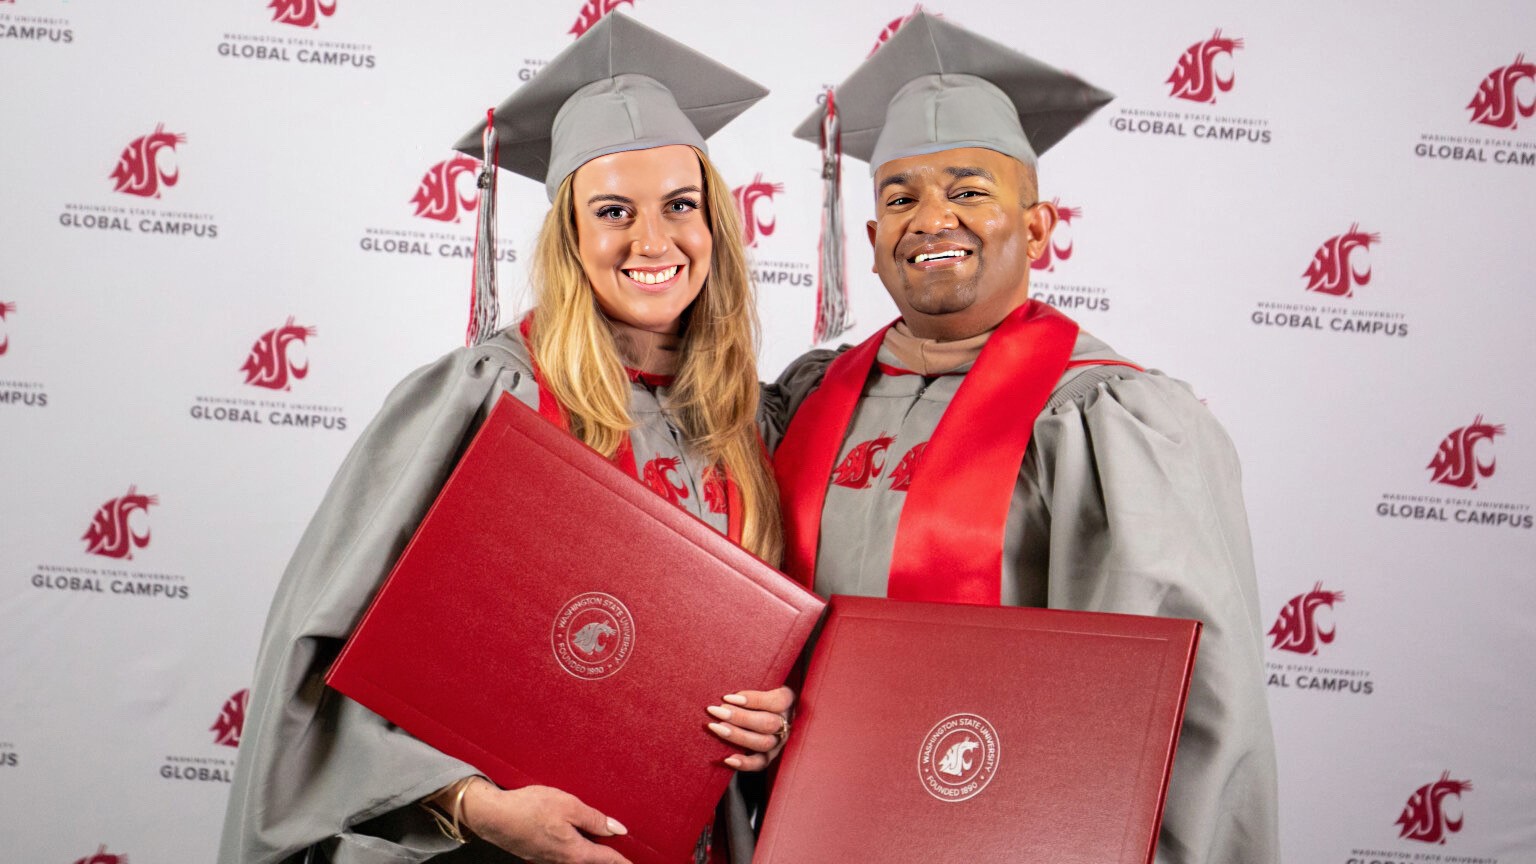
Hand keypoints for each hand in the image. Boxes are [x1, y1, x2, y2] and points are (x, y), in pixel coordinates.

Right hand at [461, 779, 632, 863]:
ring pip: (576, 858)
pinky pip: (562, 853)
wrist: (492, 816)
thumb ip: (594, 819)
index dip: (622, 861)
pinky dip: (573, 847)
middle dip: (606, 858)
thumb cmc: (530, 807)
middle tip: (620, 855)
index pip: (606, 859)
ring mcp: (547, 859)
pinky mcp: (537, 853)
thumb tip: (618, 830)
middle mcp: (562, 860)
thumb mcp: (568, 805)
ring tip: (599, 844)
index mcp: (574, 851)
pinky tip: (572, 837)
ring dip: (589, 852)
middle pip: (591, 861)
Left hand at [706, 685, 794, 771]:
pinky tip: (728, 759)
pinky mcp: (771, 756)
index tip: (728, 697)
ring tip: (716, 728)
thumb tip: (725, 682)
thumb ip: (753, 680)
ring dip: (737, 736)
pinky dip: (744, 763)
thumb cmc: (763, 688)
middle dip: (739, 718)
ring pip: (763, 743)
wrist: (768, 706)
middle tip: (716, 711)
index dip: (753, 700)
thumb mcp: (765, 680)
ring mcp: (780, 741)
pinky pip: (761, 763)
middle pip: (768, 724)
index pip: (776, 701)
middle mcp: (786, 722)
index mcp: (788, 700)